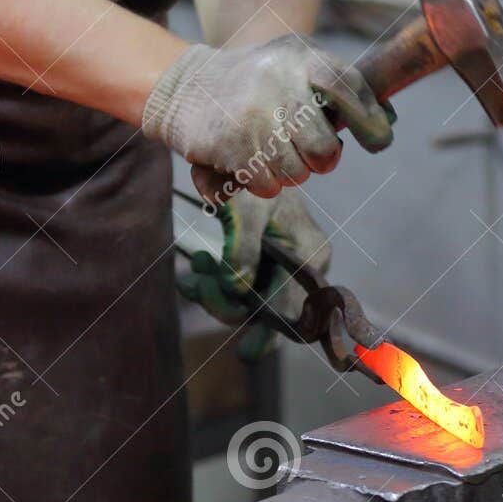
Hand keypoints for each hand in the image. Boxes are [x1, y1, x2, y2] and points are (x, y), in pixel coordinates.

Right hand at [142, 37, 393, 205]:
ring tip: (273, 151)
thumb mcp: (297, 63)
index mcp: (300, 58)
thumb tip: (385, 125)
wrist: (188, 86)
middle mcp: (276, 83)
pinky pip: (269, 186)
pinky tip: (251, 161)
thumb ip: (342, 86)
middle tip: (311, 154)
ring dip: (291, 173)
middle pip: (324, 148)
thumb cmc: (260, 80)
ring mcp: (252, 116)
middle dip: (323, 160)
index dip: (368, 121)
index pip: (346, 88)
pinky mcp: (230, 146)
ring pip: (297, 174)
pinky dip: (265, 183)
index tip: (378, 142)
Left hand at [177, 191, 331, 361]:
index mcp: (309, 255)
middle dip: (227, 303)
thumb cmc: (249, 174)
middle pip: (267, 309)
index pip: (291, 306)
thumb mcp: (245, 208)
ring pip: (248, 298)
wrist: (241, 147)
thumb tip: (237, 292)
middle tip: (195, 287)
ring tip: (193, 274)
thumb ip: (243, 251)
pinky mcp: (263, 259)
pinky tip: (198, 269)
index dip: (269, 333)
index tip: (247, 353)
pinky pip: (239, 284)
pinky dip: (216, 280)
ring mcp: (282, 264)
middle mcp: (301, 265)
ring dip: (216, 291)